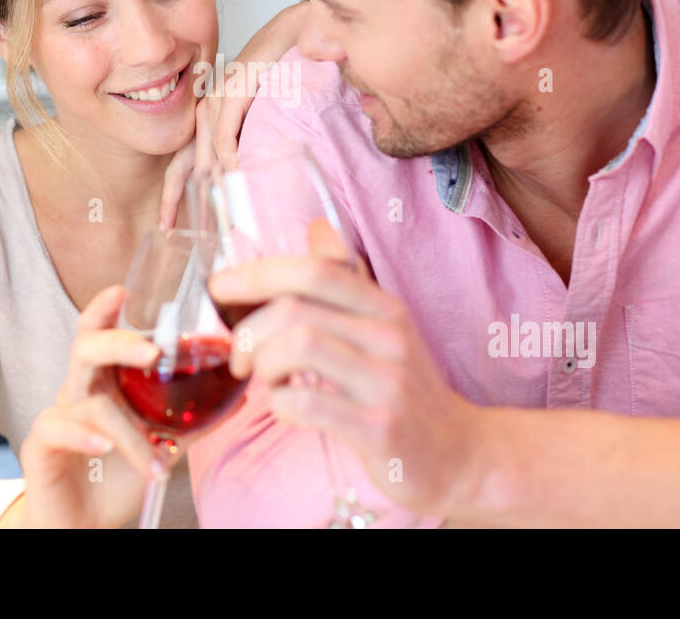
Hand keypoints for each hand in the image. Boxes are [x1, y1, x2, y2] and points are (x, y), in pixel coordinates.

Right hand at [17, 285, 176, 527]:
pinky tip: (105, 447)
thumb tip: (239, 396)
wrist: (82, 525)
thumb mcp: (161, 444)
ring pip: (89, 402)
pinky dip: (84, 435)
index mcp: (104, 383)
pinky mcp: (40, 446)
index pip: (99, 334)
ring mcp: (57, 416)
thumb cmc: (116, 478)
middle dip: (120, 343)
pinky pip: (55, 427)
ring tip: (157, 460)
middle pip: (87, 348)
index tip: (122, 289)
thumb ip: (193, 420)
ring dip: (129, 432)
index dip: (104, 309)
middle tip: (152, 353)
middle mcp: (78, 393)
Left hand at [159, 1, 309, 228]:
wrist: (294, 36)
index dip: (172, 196)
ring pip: (207, 152)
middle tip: (176, 231)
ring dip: (212, 186)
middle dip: (181, 201)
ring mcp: (219, 100)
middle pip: (186, 165)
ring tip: (216, 218)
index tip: (167, 225)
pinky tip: (233, 173)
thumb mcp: (262, 122)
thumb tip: (250, 188)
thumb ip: (251, 149)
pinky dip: (229, 153)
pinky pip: (226, 128)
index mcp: (210, 122)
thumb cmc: (282, 76)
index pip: (183, 165)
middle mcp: (207, 112)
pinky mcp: (235, 88)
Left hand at [206, 219, 481, 518]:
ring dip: (262, 364)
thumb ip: (346, 281)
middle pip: (296, 308)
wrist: (459, 451)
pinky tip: (285, 407)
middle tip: (237, 358)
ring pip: (299, 346)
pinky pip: (308, 404)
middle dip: (248, 331)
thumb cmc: (407, 388)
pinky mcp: (380, 429)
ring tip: (264, 381)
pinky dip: (280, 403)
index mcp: (383, 307)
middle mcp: (388, 337)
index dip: (257, 273)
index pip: (314, 270)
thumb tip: (317, 228)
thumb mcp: (384, 326)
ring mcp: (386, 383)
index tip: (220, 288)